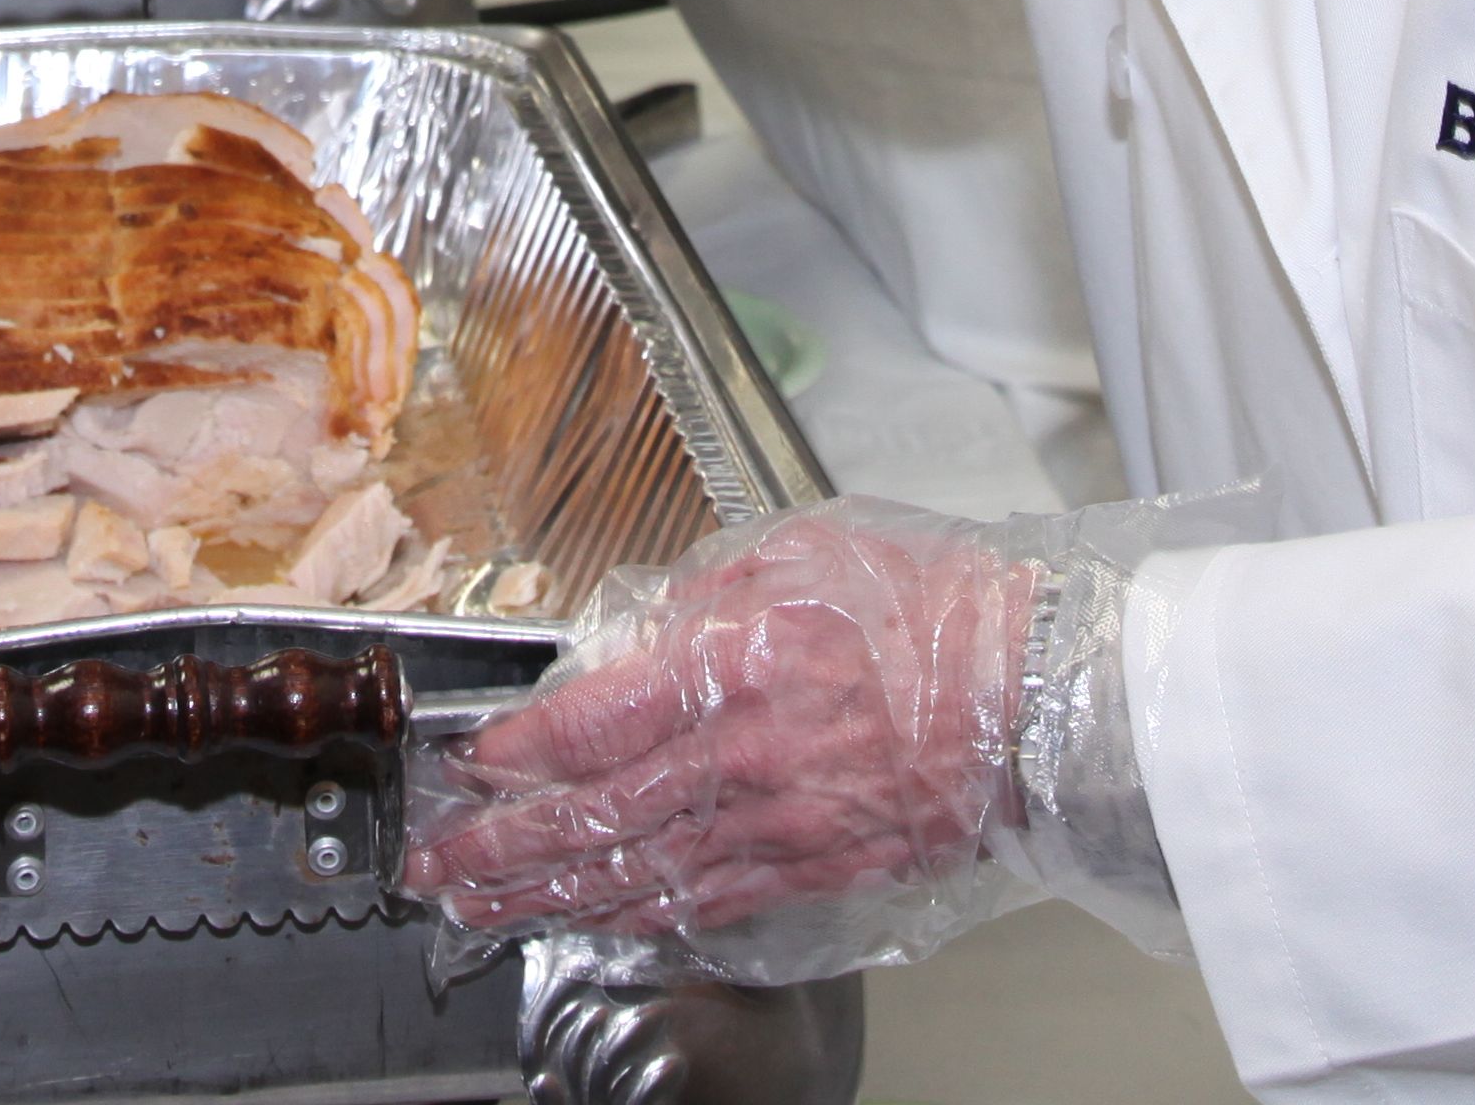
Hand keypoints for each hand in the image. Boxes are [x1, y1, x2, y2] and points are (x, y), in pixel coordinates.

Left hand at [406, 507, 1055, 944]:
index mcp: (732, 667)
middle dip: (502, 846)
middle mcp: (742, 759)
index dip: (518, 754)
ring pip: (636, 874)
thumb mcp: (803, 552)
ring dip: (548, 895)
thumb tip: (641, 633)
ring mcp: (777, 826)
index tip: (469, 765)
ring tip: (481, 908)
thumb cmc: (937, 612)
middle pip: (594, 815)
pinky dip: (638, 916)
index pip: (591, 724)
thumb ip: (708, 594)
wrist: (1040, 695)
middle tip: (434, 863)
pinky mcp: (815, 870)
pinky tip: (592, 921)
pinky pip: (706, 902)